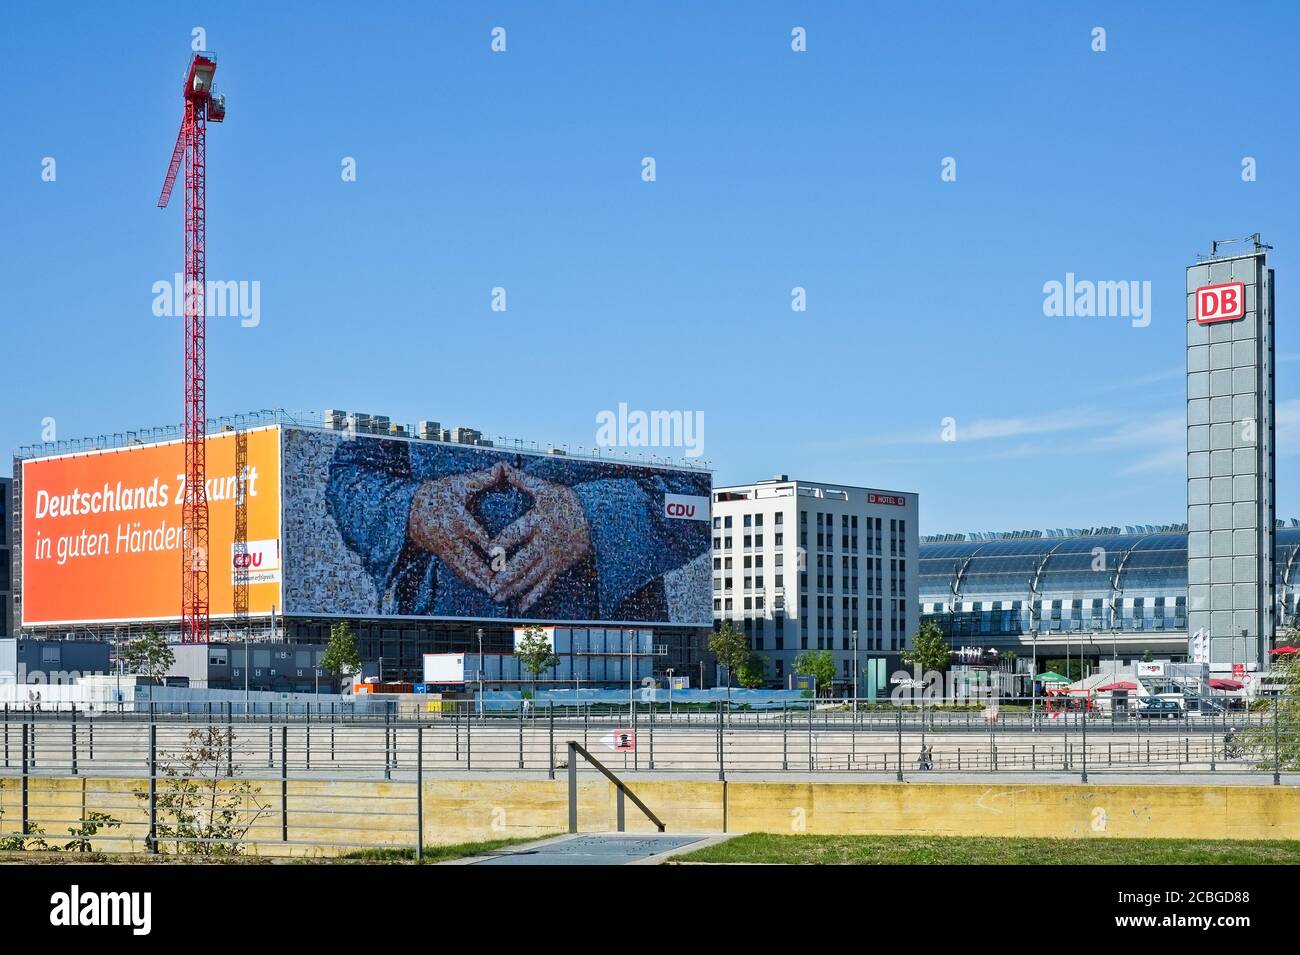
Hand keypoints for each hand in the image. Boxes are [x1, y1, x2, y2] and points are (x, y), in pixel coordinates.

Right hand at [407, 464, 503, 590]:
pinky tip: (484, 589)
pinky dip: (470, 581)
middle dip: (483, 572)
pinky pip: (458, 572)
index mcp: (457, 519)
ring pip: (463, 570)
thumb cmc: (441, 493)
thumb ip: (483, 478)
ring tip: (495, 593)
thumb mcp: (460, 483)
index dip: (486, 544)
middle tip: (499, 584)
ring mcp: (446, 549)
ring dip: (479, 582)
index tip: (498, 554)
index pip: (474, 534)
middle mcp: (451, 538)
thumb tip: (503, 466)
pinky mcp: (444, 556)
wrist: (411, 509)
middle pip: (469, 559)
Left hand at [489, 464, 590, 610]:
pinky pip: (545, 585)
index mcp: (538, 521)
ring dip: (513, 589)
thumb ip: (521, 480)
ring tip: (496, 597)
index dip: (502, 542)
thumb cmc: (567, 501)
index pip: (516, 533)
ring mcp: (553, 558)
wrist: (597, 517)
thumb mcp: (545, 489)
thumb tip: (502, 465)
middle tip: (489, 585)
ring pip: (531, 577)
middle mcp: (545, 542)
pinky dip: (532, 597)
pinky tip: (520, 608)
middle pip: (522, 561)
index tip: (489, 551)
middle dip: (505, 575)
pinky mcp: (559, 567)